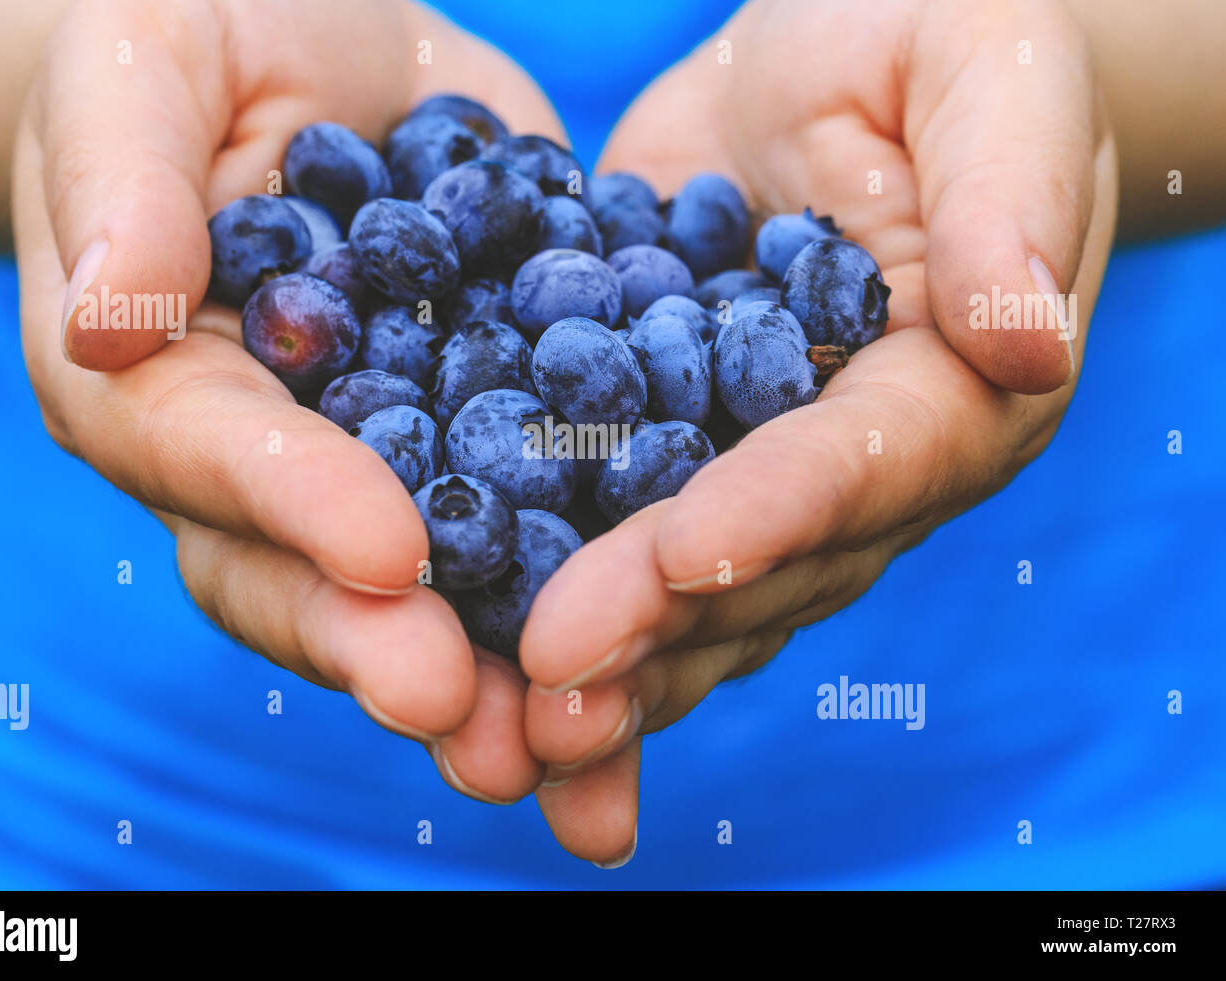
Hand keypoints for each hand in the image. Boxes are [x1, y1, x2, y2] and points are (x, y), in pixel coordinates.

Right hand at [14, 0, 566, 803]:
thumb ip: (121, 182)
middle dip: (387, 646)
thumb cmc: (205, 33)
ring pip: (420, 590)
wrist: (329, 39)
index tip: (391, 554)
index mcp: (155, 380)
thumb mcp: (145, 66)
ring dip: (490, 670)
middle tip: (469, 717)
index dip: (294, 508)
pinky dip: (583, 590)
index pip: (212, 457)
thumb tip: (102, 318)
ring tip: (563, 744)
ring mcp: (374, 464)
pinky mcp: (483, 437)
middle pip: (306, 574)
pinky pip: (528, 522)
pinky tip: (656, 644)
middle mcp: (260, 456)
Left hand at [519, 0, 1116, 864]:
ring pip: (685, 593)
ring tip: (506, 733)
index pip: (861, 465)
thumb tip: (1028, 344)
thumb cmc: (932, 36)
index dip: (773, 516)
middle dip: (656, 628)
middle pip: (760, 566)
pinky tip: (484, 676)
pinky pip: (609, 535)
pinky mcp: (665, 450)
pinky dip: (550, 605)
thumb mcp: (987, 75)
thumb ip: (1008, 199)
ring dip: (600, 666)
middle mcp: (858, 465)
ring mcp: (757, 473)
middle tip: (550, 694)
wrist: (826, 56)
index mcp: (952, 390)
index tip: (678, 559)